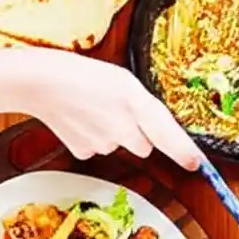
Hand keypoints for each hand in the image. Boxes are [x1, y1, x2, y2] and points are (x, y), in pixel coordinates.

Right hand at [0, 48, 204, 168]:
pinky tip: (80, 119)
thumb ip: (144, 106)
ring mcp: (103, 144)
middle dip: (139, 132)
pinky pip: (98, 147)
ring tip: (95, 108)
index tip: (196, 164)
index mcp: (138, 105)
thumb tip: (156, 129)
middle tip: (119, 110)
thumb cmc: (84, 74)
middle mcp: (124, 129)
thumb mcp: (124, 81)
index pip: (169, 136)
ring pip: (120, 144)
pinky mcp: (84, 151)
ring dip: (114, 132)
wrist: (41, 82)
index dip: (185, 152)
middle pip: (145, 144)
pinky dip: (92, 136)